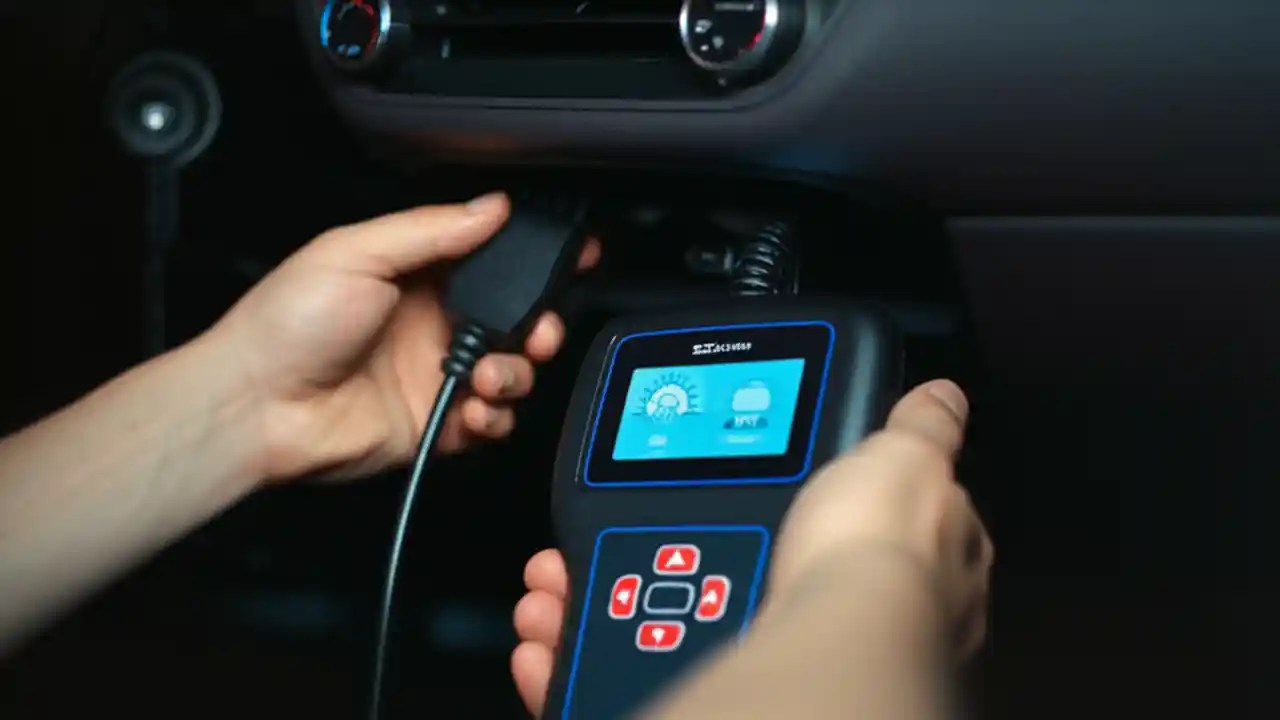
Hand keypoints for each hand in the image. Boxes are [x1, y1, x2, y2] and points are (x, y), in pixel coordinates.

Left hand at [206, 193, 599, 483]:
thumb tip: (493, 205)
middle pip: (517, 320)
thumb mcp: (355, 252)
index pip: (493, 260)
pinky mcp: (437, 424)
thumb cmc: (285, 323)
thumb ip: (431, 229)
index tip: (573, 257)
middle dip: (541, 324)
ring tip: (489, 375)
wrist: (255, 406)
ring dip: (517, 373)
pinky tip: (475, 408)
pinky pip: (492, 422)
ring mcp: (437, 374)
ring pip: (513, 372)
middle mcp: (434, 323)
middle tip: (538, 330)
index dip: (535, 260)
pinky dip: (497, 417)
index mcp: (417, 274)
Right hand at [509, 380, 992, 715]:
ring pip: (661, 616)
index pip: (824, 526)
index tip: (700, 481)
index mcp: (884, 567)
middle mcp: (825, 620)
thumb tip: (937, 398)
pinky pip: (628, 665)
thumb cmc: (873, 555)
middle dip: (655, 551)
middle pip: (724, 570)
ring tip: (554, 582)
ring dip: (594, 597)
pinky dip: (579, 652)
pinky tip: (550, 634)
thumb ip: (918, 432)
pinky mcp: (714, 683)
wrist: (829, 642)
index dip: (767, 506)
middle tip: (602, 530)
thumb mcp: (906, 462)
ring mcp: (765, 652)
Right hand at [768, 378, 992, 659]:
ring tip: (828, 573)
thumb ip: (927, 427)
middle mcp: (952, 598)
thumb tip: (948, 396)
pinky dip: (838, 619)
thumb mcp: (903, 450)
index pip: (957, 514)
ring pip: (895, 605)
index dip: (928, 500)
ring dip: (869, 590)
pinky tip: (812, 608)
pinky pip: (853, 633)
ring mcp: (911, 639)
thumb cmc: (879, 539)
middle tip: (857, 535)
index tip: (899, 492)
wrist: (839, 625)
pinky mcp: (861, 663)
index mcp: (966, 539)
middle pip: (930, 566)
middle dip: (901, 553)